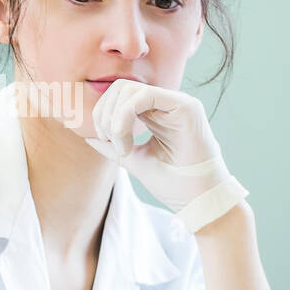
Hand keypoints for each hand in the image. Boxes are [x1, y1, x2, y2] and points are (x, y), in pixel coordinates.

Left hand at [85, 79, 245, 230]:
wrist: (200, 201)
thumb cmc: (175, 184)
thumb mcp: (136, 161)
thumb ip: (114, 146)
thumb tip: (88, 136)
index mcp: (156, 112)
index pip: (119, 95)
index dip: (102, 113)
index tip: (105, 141)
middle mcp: (167, 103)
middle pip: (120, 87)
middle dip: (104, 113)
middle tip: (109, 141)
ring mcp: (177, 102)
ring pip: (129, 89)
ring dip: (114, 118)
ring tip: (122, 147)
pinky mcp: (186, 106)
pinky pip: (144, 96)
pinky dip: (124, 117)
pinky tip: (128, 143)